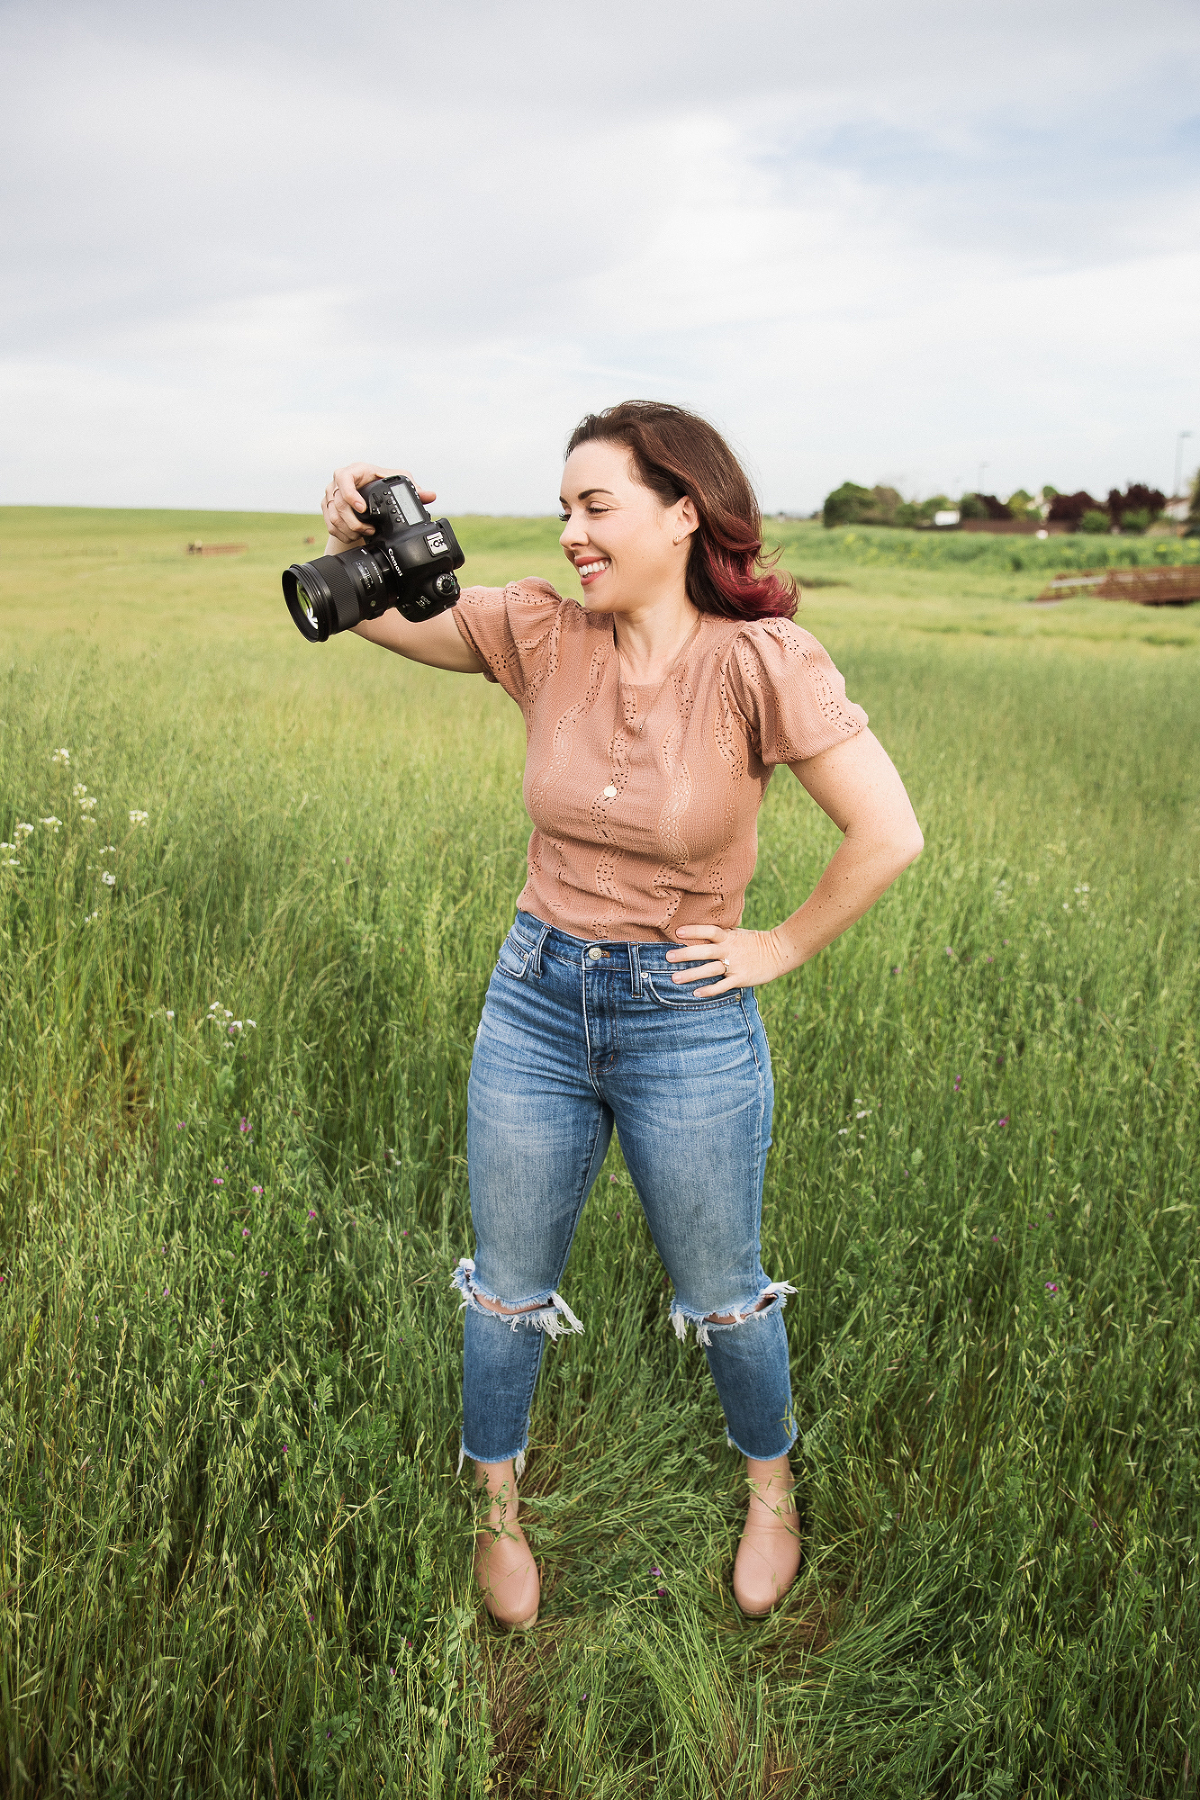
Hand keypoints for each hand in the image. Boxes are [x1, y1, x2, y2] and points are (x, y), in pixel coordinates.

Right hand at [321, 462, 437, 544]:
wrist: (363, 494)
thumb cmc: (379, 482)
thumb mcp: (396, 482)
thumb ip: (414, 487)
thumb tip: (430, 496)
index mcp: (354, 471)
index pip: (344, 478)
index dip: (350, 494)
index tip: (362, 508)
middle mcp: (338, 482)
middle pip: (337, 503)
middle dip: (354, 521)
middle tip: (369, 529)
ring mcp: (329, 495)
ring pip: (333, 516)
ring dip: (348, 529)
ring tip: (363, 534)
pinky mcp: (325, 508)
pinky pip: (330, 524)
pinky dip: (342, 534)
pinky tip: (353, 536)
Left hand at [665, 925, 796, 996]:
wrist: (779, 952)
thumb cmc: (754, 942)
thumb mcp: (737, 933)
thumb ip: (720, 934)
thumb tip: (698, 933)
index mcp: (728, 936)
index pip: (709, 931)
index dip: (694, 931)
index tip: (678, 932)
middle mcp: (729, 950)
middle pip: (704, 951)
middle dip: (686, 954)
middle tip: (668, 957)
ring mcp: (735, 965)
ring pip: (710, 970)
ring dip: (692, 974)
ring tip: (674, 978)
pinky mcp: (740, 978)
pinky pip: (722, 986)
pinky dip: (709, 990)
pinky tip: (696, 993)